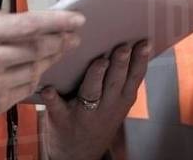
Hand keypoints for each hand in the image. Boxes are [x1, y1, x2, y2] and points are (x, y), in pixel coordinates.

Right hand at [0, 10, 83, 154]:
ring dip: (53, 59)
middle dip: (62, 40)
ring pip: (37, 68)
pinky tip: (39, 69)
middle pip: (39, 48)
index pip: (30, 25)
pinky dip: (36, 76)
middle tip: (75, 35)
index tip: (77, 19)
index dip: (58, 21)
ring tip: (61, 49)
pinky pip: (27, 87)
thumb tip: (16, 17)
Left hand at [38, 41, 151, 159]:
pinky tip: (49, 88)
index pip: (134, 78)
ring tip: (100, 61)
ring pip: (91, 93)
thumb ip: (122, 81)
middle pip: (114, 83)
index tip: (144, 43)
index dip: (140, 61)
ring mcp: (83, 114)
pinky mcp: (60, 119)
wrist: (77, 156)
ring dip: (96, 77)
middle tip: (123, 47)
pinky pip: (57, 108)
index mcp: (121, 101)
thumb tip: (128, 44)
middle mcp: (106, 108)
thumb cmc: (99, 120)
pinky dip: (53, 98)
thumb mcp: (118, 105)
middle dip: (120, 65)